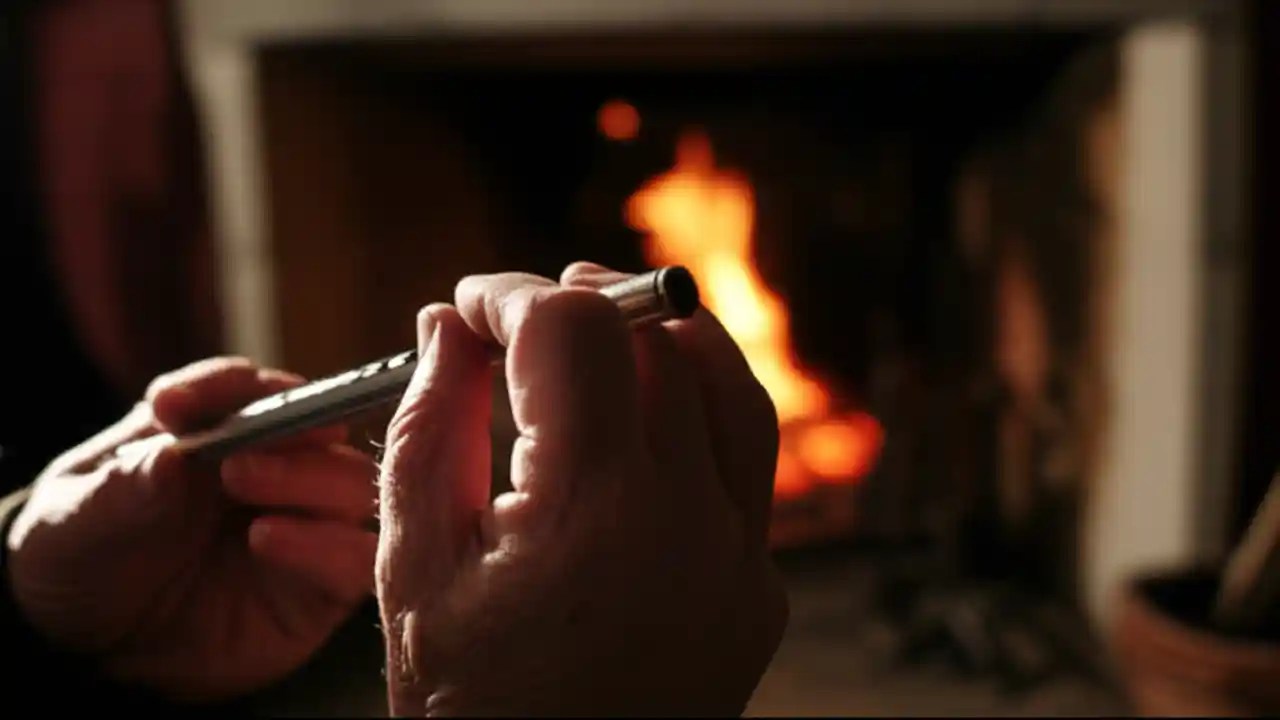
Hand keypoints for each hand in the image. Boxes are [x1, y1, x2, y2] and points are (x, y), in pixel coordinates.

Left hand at [6, 358, 377, 700]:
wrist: (94, 656)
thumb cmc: (84, 564)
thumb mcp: (73, 521)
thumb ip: (119, 490)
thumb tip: (170, 456)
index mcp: (216, 431)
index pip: (242, 389)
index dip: (220, 389)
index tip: (174, 405)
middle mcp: (275, 468)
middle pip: (322, 427)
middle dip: (289, 427)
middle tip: (235, 455)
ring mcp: (307, 525)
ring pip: (353, 484)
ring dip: (309, 477)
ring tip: (245, 486)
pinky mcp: (323, 588)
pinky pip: (357, 559)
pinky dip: (328, 545)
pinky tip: (268, 540)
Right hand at [376, 262, 787, 715]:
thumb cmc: (468, 706)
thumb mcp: (415, 566)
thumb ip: (429, 426)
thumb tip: (448, 327)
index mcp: (594, 515)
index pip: (573, 331)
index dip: (511, 294)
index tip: (472, 304)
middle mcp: (691, 526)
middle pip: (656, 341)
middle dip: (580, 306)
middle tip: (521, 320)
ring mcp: (740, 562)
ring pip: (728, 387)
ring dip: (658, 342)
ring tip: (595, 339)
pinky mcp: (758, 589)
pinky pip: (745, 467)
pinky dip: (695, 417)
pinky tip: (642, 426)